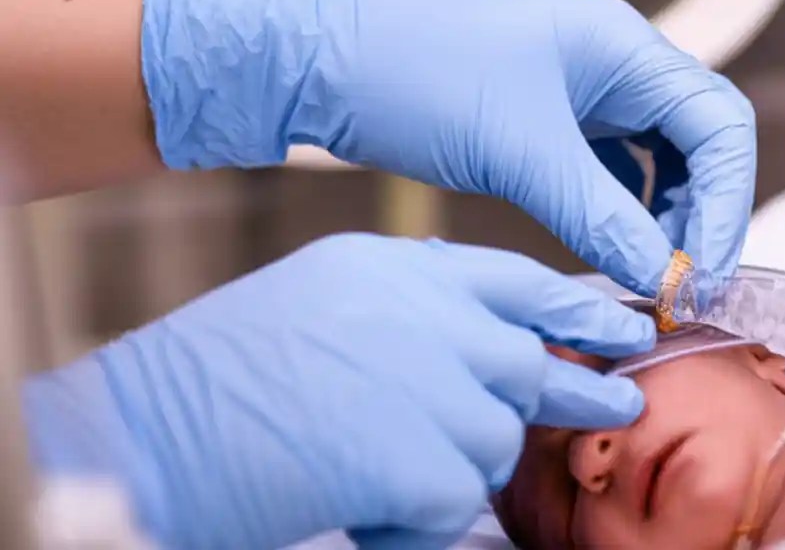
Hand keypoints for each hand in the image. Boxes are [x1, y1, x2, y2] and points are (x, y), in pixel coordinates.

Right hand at [22, 235, 654, 548]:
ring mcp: (430, 387)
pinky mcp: (421, 461)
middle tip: (619, 403)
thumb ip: (409, 304)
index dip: (577, 310)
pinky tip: (359, 508)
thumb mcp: (325, 295)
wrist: (149, 433)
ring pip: (492, 442)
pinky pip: (450, 504)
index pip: (517, 282)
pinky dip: (410, 523)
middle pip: (526, 363)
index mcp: (398, 270)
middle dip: (575, 390)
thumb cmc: (220, 372)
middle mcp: (426, 318)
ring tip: (375, 469)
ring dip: (451, 469)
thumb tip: (481, 329)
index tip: (626, 328)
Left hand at [141, 0, 756, 292]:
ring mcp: (583, 90)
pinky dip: (624, 213)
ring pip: (659, 161)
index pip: (719, 123)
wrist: (323, 61)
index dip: (727, 202)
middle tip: (684, 289)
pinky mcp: (549, 120)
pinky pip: (613, 170)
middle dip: (702, 216)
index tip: (706, 274)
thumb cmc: (418, 78)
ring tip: (651, 279)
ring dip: (667, 219)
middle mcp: (616, 63)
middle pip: (699, 144)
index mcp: (623, 47)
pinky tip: (614, 251)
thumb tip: (664, 281)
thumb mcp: (518, 152)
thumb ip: (601, 216)